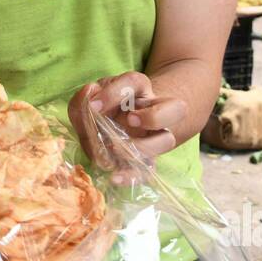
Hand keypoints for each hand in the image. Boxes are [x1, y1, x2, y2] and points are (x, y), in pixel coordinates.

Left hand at [68, 72, 186, 181]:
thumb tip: (89, 97)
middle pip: (176, 108)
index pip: (134, 83)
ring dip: (143, 147)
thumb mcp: (92, 97)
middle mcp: (153, 110)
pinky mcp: (147, 159)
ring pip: (167, 140)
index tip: (93, 105)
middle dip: (154, 116)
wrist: (114, 124)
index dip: (114, 93)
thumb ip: (85, 98)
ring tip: (115, 149)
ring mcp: (154, 136)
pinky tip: (115, 177)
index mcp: (138, 90)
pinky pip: (149, 169)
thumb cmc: (103, 107)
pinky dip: (133, 175)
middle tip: (130, 120)